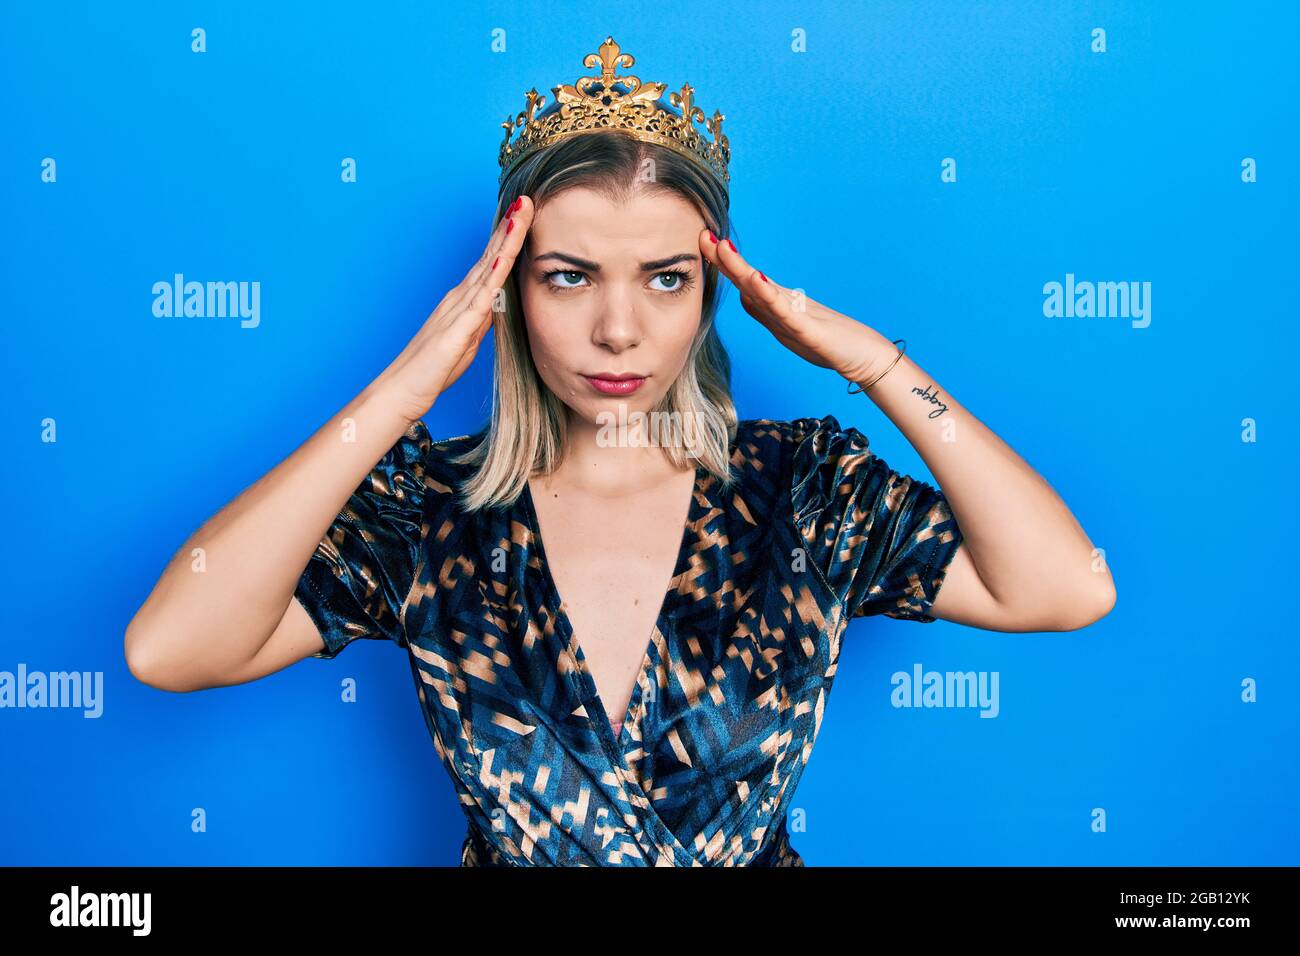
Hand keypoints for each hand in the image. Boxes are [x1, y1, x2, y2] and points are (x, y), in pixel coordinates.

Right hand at [374, 196, 534, 423]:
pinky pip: (477, 302)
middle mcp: (459, 298)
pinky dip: (490, 279)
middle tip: (525, 200)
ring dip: (503, 242)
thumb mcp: (467, 340)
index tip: (524, 215)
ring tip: (518, 216)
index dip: (507, 239)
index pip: (490, 263)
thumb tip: (496, 304)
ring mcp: (456, 311)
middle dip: (509, 228)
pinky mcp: (455, 331)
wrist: (403, 390)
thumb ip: (481, 320)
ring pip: (486, 270)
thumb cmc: (434, 368)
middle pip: (490, 256)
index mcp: (464, 300)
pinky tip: (502, 261)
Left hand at [697, 230, 898, 384]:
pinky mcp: (809, 330)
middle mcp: (786, 304)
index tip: (704, 244)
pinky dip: (769, 295)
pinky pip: (785, 311)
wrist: (865, 356)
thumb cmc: (829, 343)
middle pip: (749, 280)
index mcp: (779, 305)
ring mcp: (797, 315)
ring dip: (742, 269)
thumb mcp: (789, 329)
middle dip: (725, 259)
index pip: (746, 283)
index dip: (725, 265)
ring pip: (763, 290)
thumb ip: (768, 312)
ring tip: (723, 249)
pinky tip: (756, 279)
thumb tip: (745, 296)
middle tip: (704, 236)